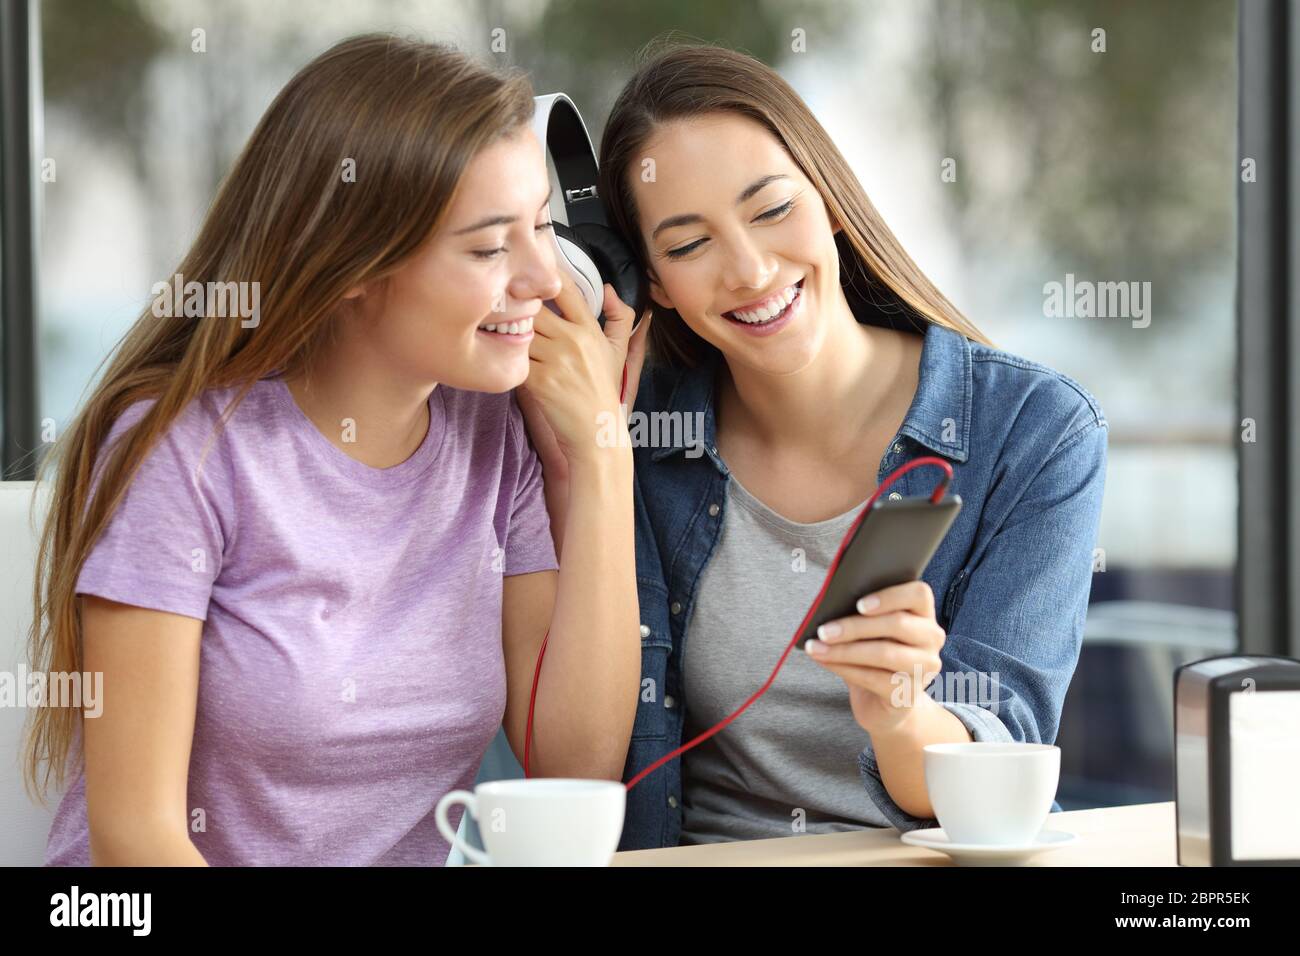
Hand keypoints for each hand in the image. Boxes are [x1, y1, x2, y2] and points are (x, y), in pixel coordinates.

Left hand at [516, 272, 643, 468]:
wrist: (596, 432)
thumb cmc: (603, 390)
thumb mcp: (620, 352)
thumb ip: (621, 317)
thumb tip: (610, 288)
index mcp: (589, 329)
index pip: (565, 288)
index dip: (543, 272)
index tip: (526, 263)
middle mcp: (573, 340)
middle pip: (533, 306)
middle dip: (515, 301)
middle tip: (498, 297)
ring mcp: (555, 360)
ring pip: (520, 330)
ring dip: (505, 327)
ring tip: (493, 324)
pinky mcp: (539, 381)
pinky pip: (514, 358)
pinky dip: (505, 354)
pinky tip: (499, 353)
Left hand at [803, 580, 945, 735]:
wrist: (884, 705)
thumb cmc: (873, 657)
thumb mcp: (870, 632)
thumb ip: (860, 615)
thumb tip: (828, 605)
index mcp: (923, 613)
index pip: (919, 594)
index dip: (890, 596)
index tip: (858, 604)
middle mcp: (931, 638)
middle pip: (898, 624)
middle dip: (855, 627)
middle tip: (823, 630)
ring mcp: (924, 667)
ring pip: (885, 653)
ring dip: (844, 650)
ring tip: (815, 648)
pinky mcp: (909, 693)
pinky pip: (874, 678)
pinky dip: (844, 668)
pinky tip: (824, 661)